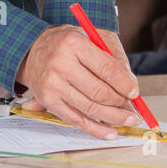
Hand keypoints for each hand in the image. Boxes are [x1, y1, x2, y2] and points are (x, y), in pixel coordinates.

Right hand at [15, 25, 140, 140]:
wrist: (32, 49)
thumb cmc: (66, 43)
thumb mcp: (91, 36)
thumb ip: (113, 56)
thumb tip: (130, 84)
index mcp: (74, 43)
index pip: (106, 68)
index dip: (124, 84)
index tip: (134, 92)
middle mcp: (61, 64)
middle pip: (99, 92)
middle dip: (120, 103)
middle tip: (132, 108)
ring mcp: (53, 85)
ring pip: (90, 108)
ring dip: (113, 118)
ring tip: (126, 120)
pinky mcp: (48, 100)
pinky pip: (76, 120)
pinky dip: (95, 129)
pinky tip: (110, 132)